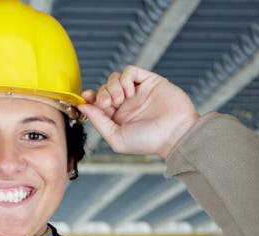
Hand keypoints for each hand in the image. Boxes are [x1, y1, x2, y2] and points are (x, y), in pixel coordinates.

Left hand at [79, 65, 198, 158]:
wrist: (175, 134)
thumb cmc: (149, 141)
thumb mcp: (116, 138)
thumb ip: (99, 122)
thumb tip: (82, 106)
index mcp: (117, 118)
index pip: (98, 102)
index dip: (90, 98)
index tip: (87, 98)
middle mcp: (126, 104)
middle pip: (104, 88)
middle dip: (102, 93)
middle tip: (109, 104)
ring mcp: (137, 92)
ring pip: (115, 77)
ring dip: (113, 86)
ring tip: (121, 99)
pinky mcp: (149, 81)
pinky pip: (130, 71)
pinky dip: (126, 78)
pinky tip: (130, 92)